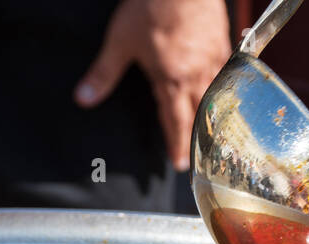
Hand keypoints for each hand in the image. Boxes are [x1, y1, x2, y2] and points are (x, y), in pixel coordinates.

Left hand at [75, 0, 230, 171]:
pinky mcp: (222, 41)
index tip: (178, 163)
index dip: (177, 144)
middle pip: (199, 114)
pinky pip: (225, 73)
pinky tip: (221, 93)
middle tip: (197, 158)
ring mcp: (213, 57)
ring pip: (215, 96)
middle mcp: (196, 73)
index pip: (175, 121)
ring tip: (211, 133)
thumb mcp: (120, 41)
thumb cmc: (151, 5)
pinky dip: (223, 87)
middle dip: (197, 138)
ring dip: (212, 117)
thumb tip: (83, 99)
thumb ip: (103, 73)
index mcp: (171, 78)